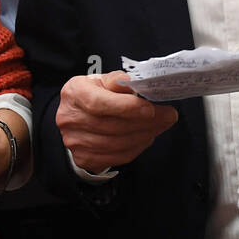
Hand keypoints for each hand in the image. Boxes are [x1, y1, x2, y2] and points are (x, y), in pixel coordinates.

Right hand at [56, 72, 177, 174]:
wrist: (76, 116)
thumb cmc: (94, 94)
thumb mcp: (103, 80)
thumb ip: (119, 81)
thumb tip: (138, 83)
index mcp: (74, 93)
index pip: (100, 103)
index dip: (127, 107)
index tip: (150, 109)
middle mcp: (70, 119)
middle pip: (112, 126)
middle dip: (145, 122)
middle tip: (168, 116)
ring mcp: (75, 142)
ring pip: (117, 143)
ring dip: (145, 135)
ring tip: (161, 125)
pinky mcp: (85, 158)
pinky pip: (117, 156)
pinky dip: (137, 147)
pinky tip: (147, 137)